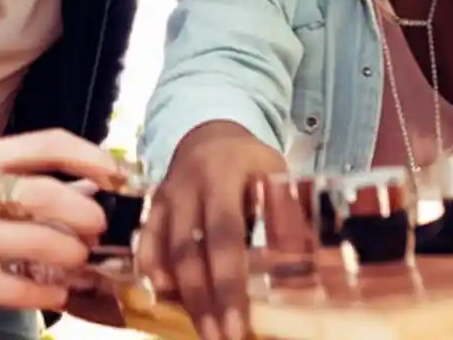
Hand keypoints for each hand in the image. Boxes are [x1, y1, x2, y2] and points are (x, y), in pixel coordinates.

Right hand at [0, 129, 125, 312]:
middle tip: (98, 229)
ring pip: (31, 241)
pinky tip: (56, 293)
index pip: (48, 143)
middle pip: (43, 193)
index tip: (120, 177)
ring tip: (79, 262)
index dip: (92, 157)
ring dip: (68, 255)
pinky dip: (42, 293)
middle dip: (84, 213)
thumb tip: (97, 185)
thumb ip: (35, 183)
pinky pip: (8, 286)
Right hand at [137, 121, 286, 339]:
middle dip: (204, 302)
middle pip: (189, 254)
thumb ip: (285, 210)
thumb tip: (307, 259)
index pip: (224, 236)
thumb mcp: (274, 171)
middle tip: (221, 339)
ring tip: (203, 331)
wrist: (209, 134)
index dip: (229, 283)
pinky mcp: (151, 209)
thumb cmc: (249, 160)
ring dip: (181, 298)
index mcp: (222, 174)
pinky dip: (154, 277)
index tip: (239, 325)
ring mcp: (164, 199)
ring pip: (164, 256)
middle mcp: (187, 188)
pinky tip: (169, 302)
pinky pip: (145, 248)